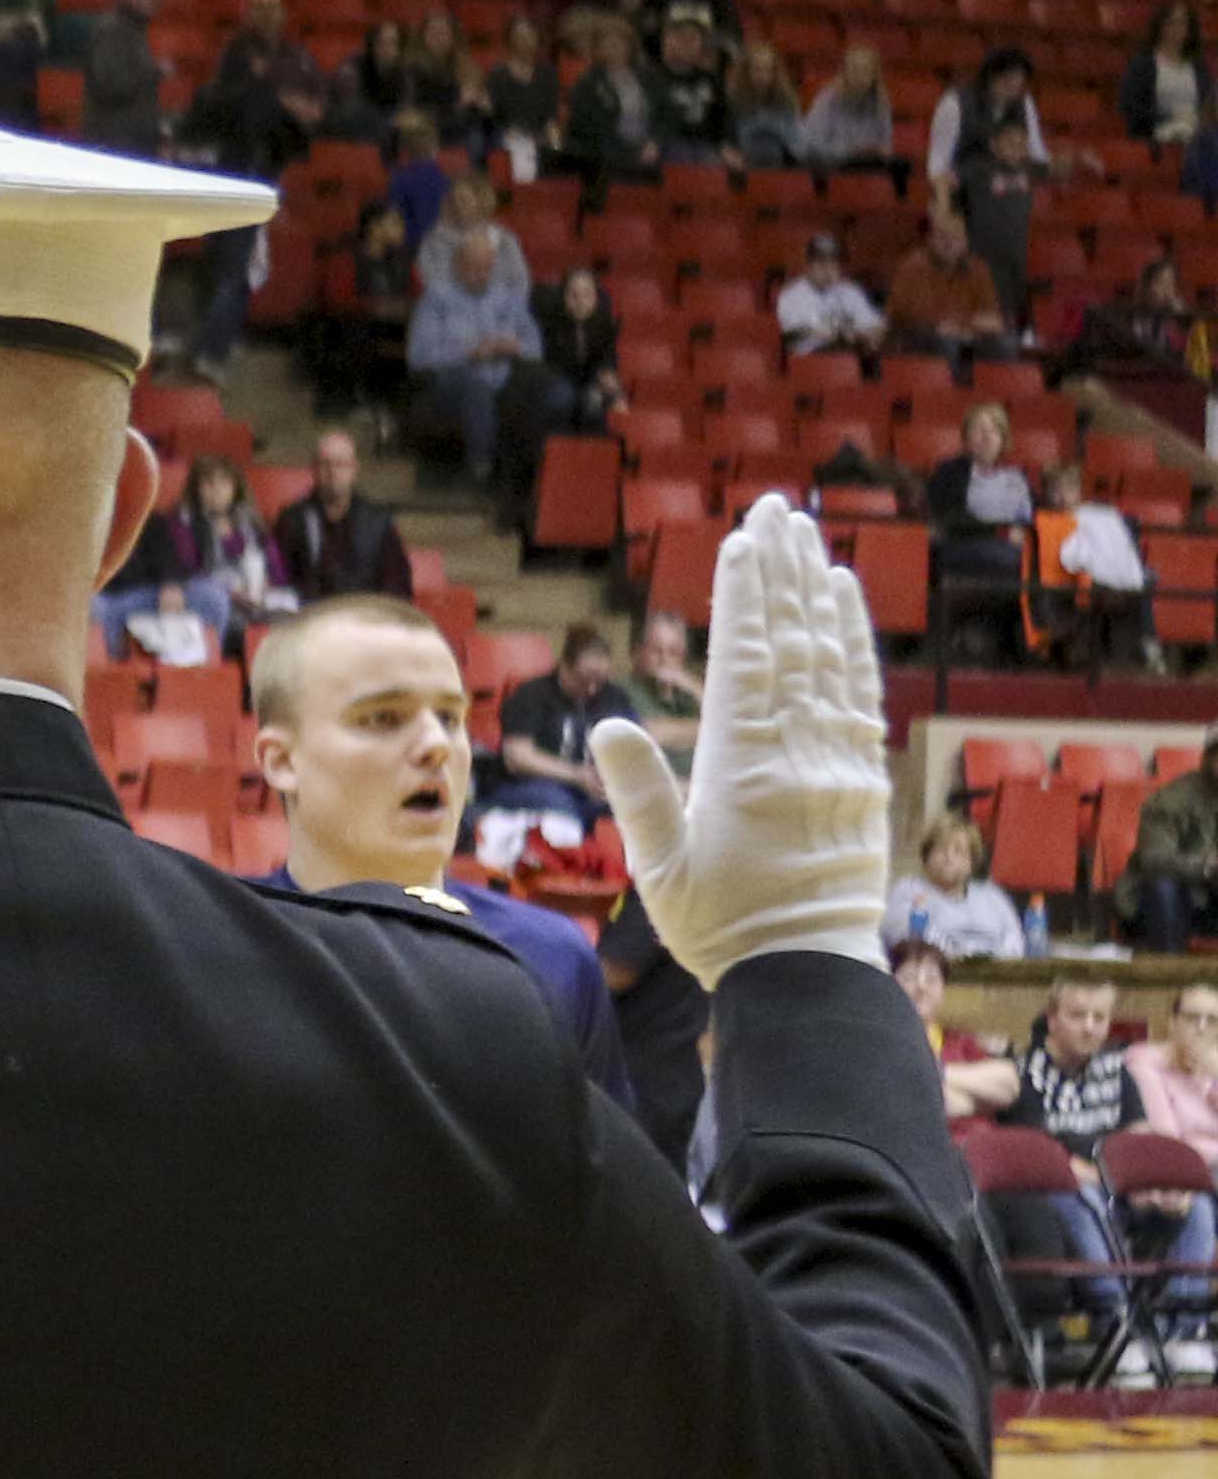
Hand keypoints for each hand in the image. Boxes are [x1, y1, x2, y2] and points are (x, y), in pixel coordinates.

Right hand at [593, 496, 892, 985]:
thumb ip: (640, 791)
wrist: (808, 968)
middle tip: (778, 509)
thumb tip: (614, 722)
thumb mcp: (661, 867)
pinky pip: (862, 692)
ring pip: (831, 658)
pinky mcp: (864, 776)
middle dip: (783, 572)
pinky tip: (845, 607)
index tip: (743, 541)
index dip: (745, 597)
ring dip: (819, 594)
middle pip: (793, 642)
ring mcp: (839, 759)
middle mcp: (798, 749)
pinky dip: (855, 643)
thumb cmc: (723, 925)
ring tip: (811, 541)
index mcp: (742, 766)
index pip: (746, 660)